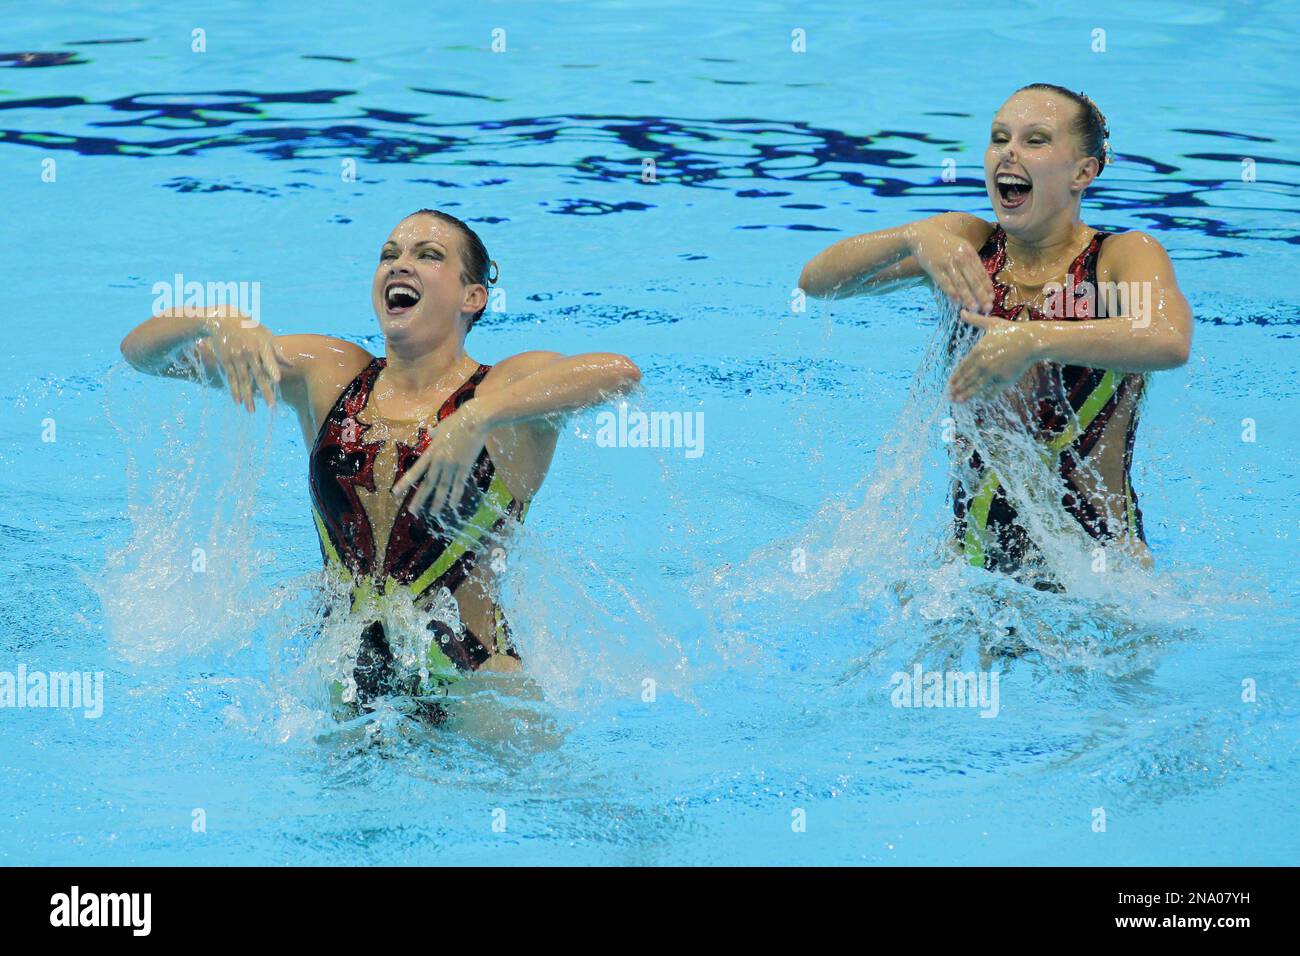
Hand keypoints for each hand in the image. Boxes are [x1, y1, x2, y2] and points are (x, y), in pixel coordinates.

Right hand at [204, 314, 285, 411]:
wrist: (222, 319)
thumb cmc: (249, 327)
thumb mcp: (265, 334)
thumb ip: (277, 351)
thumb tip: (291, 365)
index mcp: (261, 345)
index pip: (267, 359)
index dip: (272, 370)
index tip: (277, 381)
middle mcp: (248, 352)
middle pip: (257, 374)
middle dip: (264, 391)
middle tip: (270, 406)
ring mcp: (236, 357)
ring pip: (243, 380)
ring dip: (248, 396)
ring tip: (252, 411)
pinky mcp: (226, 361)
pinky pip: (231, 378)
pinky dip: (234, 391)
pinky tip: (238, 402)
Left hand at [392, 400, 493, 516]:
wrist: (475, 420)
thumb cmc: (458, 420)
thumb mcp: (442, 426)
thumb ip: (434, 433)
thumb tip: (430, 431)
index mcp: (432, 451)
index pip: (416, 470)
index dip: (405, 482)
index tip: (395, 492)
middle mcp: (440, 461)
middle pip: (428, 483)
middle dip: (420, 498)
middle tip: (413, 511)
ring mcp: (453, 465)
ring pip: (443, 487)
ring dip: (437, 501)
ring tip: (433, 513)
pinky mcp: (466, 466)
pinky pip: (459, 484)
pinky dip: (455, 495)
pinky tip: (452, 505)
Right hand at [907, 221, 993, 312]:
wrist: (922, 235)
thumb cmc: (943, 243)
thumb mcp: (960, 247)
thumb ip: (970, 259)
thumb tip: (981, 276)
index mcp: (969, 252)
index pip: (981, 272)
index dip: (987, 286)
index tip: (992, 298)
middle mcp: (961, 257)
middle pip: (974, 280)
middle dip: (982, 295)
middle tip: (988, 308)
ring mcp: (948, 263)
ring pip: (961, 284)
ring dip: (968, 298)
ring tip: (974, 309)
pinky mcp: (935, 268)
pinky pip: (946, 284)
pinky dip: (952, 294)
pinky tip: (957, 303)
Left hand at [948, 309, 1041, 402]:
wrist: (1031, 340)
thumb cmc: (1011, 330)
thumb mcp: (991, 323)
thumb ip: (975, 320)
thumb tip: (962, 312)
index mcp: (978, 351)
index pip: (962, 368)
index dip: (955, 378)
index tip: (950, 385)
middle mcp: (983, 363)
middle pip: (967, 379)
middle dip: (958, 389)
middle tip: (951, 397)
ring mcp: (993, 372)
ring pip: (977, 386)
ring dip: (967, 395)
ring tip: (959, 401)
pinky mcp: (1005, 379)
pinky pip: (993, 390)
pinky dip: (987, 396)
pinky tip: (982, 401)